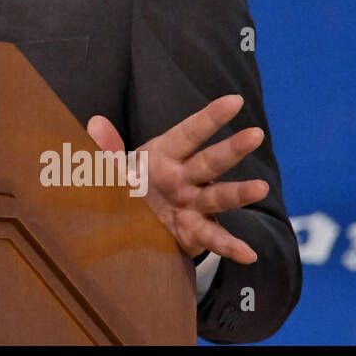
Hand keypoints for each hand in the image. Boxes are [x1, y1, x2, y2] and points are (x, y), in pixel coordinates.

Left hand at [85, 94, 269, 264]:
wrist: (131, 223)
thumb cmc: (128, 184)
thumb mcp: (114, 167)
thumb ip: (107, 149)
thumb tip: (95, 122)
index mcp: (165, 155)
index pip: (189, 133)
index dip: (210, 117)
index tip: (235, 100)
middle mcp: (185, 177)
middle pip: (209, 162)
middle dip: (231, 149)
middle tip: (256, 134)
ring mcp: (193, 204)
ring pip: (218, 197)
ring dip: (239, 193)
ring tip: (260, 188)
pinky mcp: (194, 231)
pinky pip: (213, 238)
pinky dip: (231, 246)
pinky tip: (248, 254)